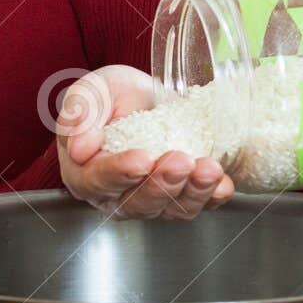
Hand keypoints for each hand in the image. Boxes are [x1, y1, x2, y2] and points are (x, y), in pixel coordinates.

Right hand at [56, 64, 234, 221]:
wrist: (145, 97)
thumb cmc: (112, 97)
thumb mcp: (91, 92)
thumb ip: (80, 115)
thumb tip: (79, 148)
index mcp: (84, 172)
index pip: (98, 181)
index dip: (120, 173)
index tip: (141, 160)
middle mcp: (115, 195)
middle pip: (136, 204)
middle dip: (162, 184)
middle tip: (180, 160)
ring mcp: (149, 200)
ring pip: (169, 210)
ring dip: (192, 192)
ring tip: (209, 169)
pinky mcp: (179, 198)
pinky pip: (197, 205)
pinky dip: (212, 197)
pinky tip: (223, 183)